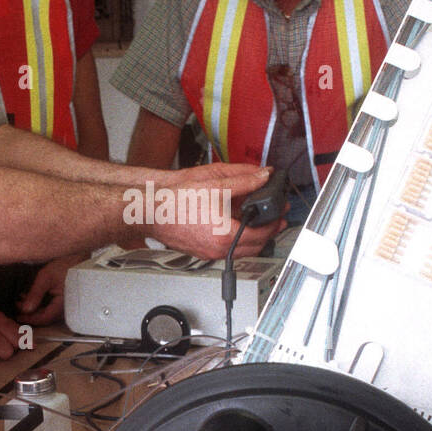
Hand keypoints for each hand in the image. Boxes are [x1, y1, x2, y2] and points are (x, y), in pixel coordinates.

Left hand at [17, 255, 79, 324]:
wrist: (79, 260)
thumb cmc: (64, 266)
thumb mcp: (46, 277)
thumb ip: (35, 294)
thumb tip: (25, 310)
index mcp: (63, 305)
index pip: (44, 318)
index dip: (30, 319)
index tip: (18, 316)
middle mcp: (67, 309)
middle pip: (46, 317)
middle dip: (30, 313)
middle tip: (17, 304)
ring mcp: (67, 306)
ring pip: (48, 313)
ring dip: (35, 308)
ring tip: (22, 299)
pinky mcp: (66, 302)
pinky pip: (53, 308)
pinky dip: (41, 305)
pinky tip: (32, 298)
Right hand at [141, 165, 281, 260]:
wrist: (150, 212)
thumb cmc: (175, 202)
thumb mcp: (215, 185)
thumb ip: (244, 181)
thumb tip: (263, 176)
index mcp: (225, 235)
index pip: (261, 234)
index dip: (275, 223)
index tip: (281, 215)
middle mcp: (218, 249)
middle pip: (254, 247)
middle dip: (268, 233)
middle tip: (276, 220)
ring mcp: (209, 253)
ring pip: (241, 250)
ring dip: (253, 238)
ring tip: (258, 223)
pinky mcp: (201, 252)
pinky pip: (226, 249)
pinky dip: (236, 239)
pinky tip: (234, 226)